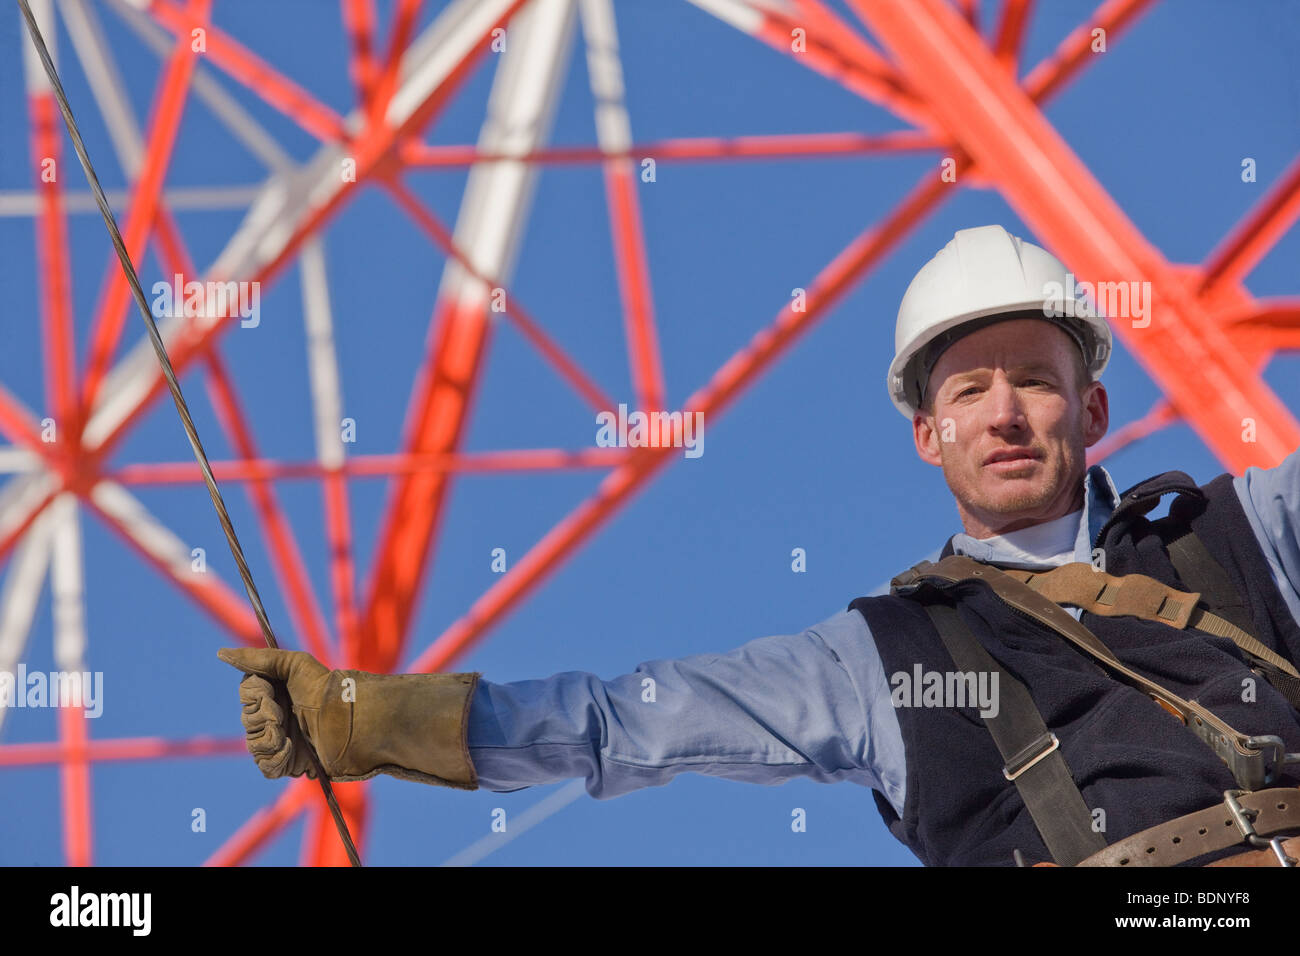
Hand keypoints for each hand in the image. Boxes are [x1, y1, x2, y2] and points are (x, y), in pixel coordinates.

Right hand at [217, 647, 335, 778]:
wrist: (349, 720)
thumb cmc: (325, 688)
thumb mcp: (294, 664)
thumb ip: (258, 659)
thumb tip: (221, 652)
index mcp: (277, 692)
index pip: (247, 694)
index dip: (254, 695)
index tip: (269, 693)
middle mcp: (278, 716)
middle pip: (247, 719)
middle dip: (262, 716)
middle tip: (281, 714)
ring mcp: (282, 740)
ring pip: (253, 743)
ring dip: (267, 737)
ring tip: (286, 734)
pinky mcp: (289, 763)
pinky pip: (265, 765)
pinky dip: (275, 757)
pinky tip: (290, 749)